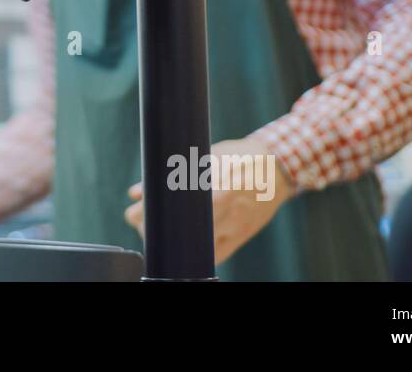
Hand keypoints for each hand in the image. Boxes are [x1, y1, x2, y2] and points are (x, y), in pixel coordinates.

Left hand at [125, 135, 295, 264]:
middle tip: (138, 222)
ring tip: (156, 231)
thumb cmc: (237, 157)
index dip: (149, 214)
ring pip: (195, 246)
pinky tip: (182, 243)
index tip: (134, 212)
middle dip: (154, 229)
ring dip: (171, 243)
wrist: (277, 166)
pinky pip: (215, 255)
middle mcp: (226, 208)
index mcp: (215, 184)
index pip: (173, 208)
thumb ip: (172, 173)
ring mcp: (236, 225)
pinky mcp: (242, 236)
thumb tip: (138, 191)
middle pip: (180, 230)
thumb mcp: (206, 157)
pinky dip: (195, 252)